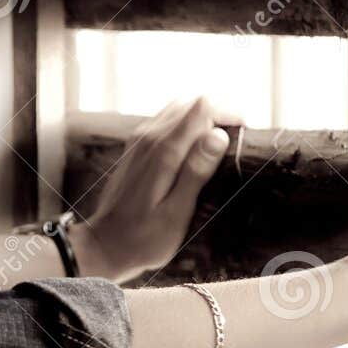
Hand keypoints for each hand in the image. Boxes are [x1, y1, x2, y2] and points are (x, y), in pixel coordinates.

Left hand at [73, 96, 242, 283]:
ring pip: (178, 109)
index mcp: (163, 151)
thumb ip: (196, 171)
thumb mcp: (176, 212)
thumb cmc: (144, 238)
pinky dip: (185, 128)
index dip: (227, 115)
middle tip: (234, 143)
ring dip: (201, 121)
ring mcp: (139, 140)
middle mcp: (149, 137)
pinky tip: (193, 153)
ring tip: (217, 148)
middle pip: (191, 103)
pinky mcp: (135, 148)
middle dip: (217, 116)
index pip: (202, 108)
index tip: (243, 136)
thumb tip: (219, 135)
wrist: (104, 245)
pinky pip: (165, 122)